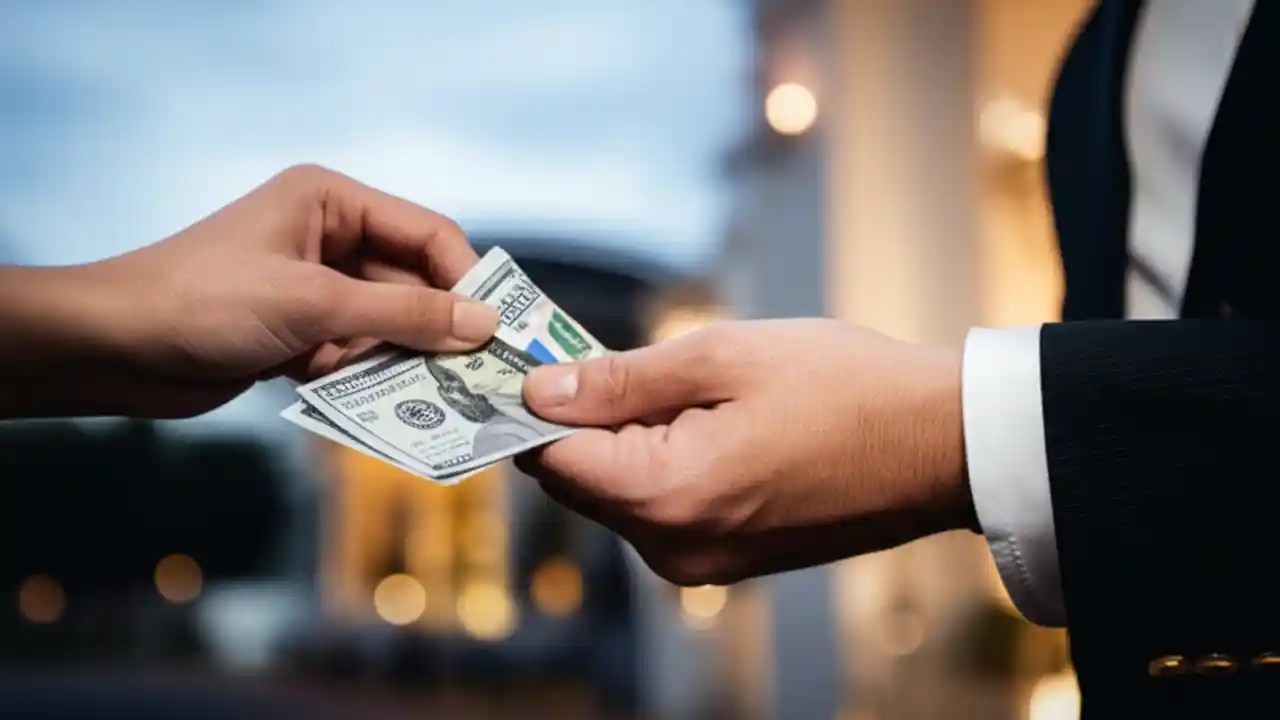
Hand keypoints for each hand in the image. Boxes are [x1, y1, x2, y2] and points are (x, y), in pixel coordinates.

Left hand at [0, 164, 497, 417]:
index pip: (428, 234)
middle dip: (439, 330)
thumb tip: (483, 325)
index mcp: (332, 201)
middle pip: (413, 284)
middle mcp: (329, 237)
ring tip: (437, 398)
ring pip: (388, 325)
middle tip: (482, 377)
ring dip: (403, 361)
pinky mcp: (300, 332)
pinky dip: (368, 378)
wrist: (114, 348)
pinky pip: (358, 353)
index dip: (468, 279)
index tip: (501, 331)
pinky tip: (381, 404)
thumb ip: (405, 316)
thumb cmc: (207, 302)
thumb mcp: (316, 305)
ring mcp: (314, 287)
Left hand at [518, 319, 975, 585]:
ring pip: (617, 497)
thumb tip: (542, 391)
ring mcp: (702, 563)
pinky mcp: (725, 559)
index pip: (551, 459)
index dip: (532, 407)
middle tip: (602, 358)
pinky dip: (655, 467)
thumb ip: (621, 380)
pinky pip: (659, 513)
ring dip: (619, 443)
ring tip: (669, 385)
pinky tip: (697, 422)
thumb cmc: (844, 388)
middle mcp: (674, 547)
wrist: (937, 444)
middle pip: (578, 484)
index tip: (533, 361)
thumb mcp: (722, 357)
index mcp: (667, 495)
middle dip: (576, 422)